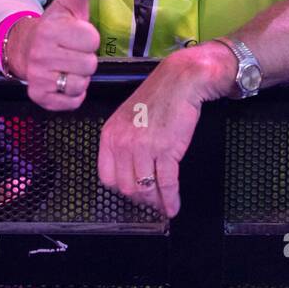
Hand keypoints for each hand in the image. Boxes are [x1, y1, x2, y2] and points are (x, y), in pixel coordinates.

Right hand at [7, 0, 98, 110]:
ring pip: (81, 83)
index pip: (92, 39)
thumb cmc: (53, 28)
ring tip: (67, 67)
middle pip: (89, 64)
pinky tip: (63, 81)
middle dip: (85, 59)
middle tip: (71, 53)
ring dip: (79, 77)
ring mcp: (39, 76)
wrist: (23, 48)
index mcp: (51, 30)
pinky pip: (71, 102)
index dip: (89, 38)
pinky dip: (72, 95)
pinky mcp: (39, 96)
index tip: (77, 36)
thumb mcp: (67, 7)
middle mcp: (42, 54)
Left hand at [97, 43, 233, 216]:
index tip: (133, 192)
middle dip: (140, 198)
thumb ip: (124, 142)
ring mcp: (143, 147)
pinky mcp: (166, 150)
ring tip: (164, 205)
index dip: (121, 188)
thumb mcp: (129, 117)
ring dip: (156, 201)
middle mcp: (122, 143)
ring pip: (145, 189)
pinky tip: (174, 206)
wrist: (181, 80)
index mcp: (110, 134)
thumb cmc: (158, 96)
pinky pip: (165, 183)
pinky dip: (171, 199)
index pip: (107, 177)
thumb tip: (130, 171)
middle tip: (152, 200)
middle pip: (126, 187)